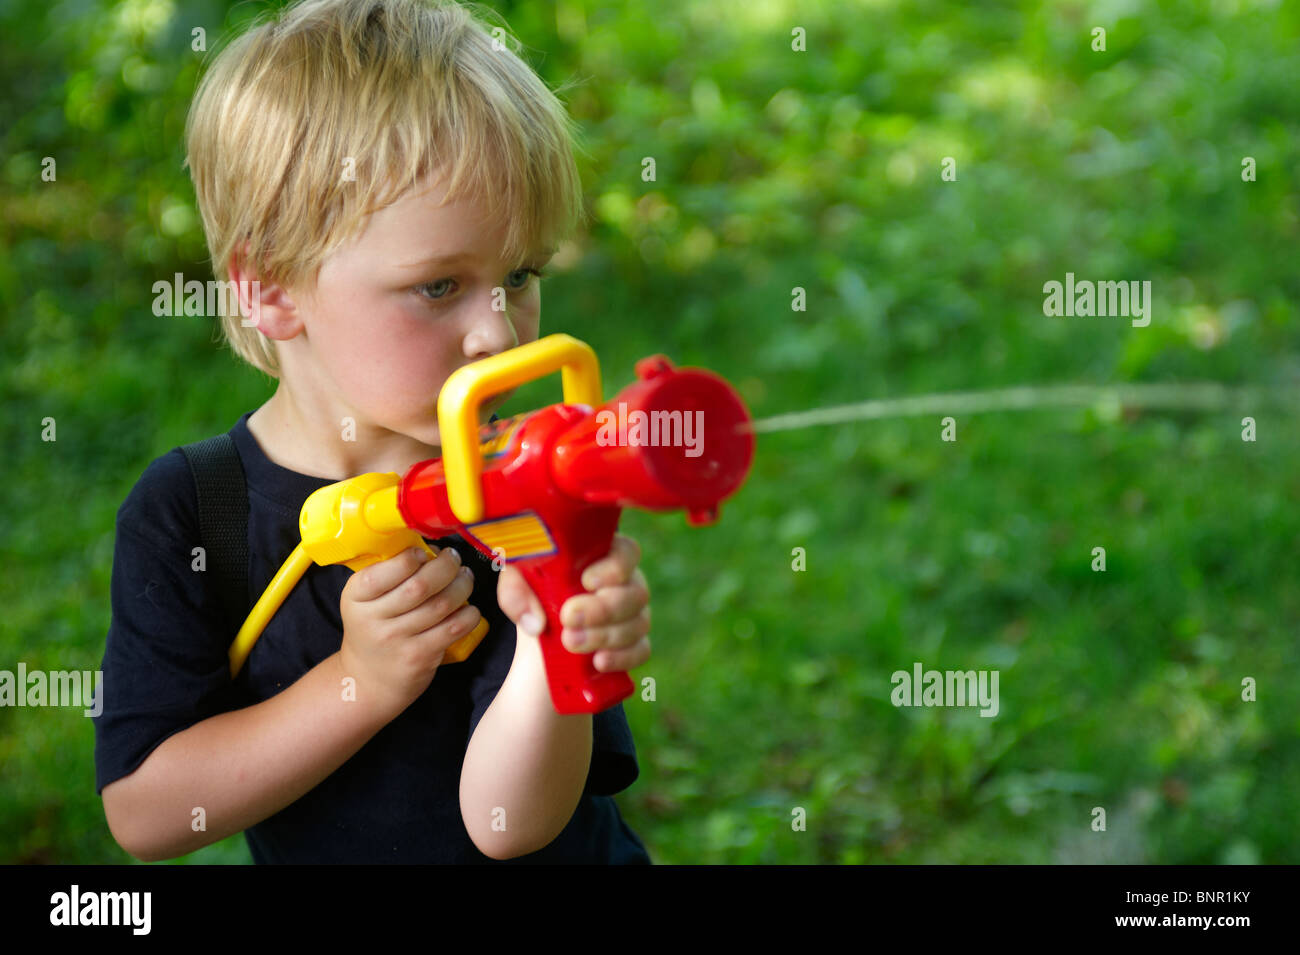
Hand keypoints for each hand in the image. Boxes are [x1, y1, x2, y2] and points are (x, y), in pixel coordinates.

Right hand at [338, 546, 481, 713]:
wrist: (368, 679)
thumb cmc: (374, 627)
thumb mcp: (365, 599)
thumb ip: (389, 573)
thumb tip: (432, 548)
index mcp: (355, 597)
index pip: (382, 572)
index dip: (411, 558)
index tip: (425, 553)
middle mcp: (372, 619)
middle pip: (419, 586)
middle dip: (446, 566)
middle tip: (454, 559)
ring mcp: (396, 640)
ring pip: (441, 605)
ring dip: (462, 586)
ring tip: (465, 577)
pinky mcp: (419, 657)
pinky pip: (453, 628)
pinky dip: (469, 614)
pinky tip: (469, 607)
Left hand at [497, 535, 651, 673]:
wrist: (540, 638)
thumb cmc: (533, 594)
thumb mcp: (516, 583)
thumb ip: (517, 592)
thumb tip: (535, 623)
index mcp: (603, 557)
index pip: (627, 552)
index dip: (614, 567)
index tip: (586, 581)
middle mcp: (625, 583)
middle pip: (636, 592)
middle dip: (602, 609)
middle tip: (568, 619)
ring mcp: (634, 615)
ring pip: (638, 623)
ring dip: (605, 635)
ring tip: (571, 643)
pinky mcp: (634, 645)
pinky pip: (642, 651)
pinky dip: (622, 657)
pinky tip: (599, 661)